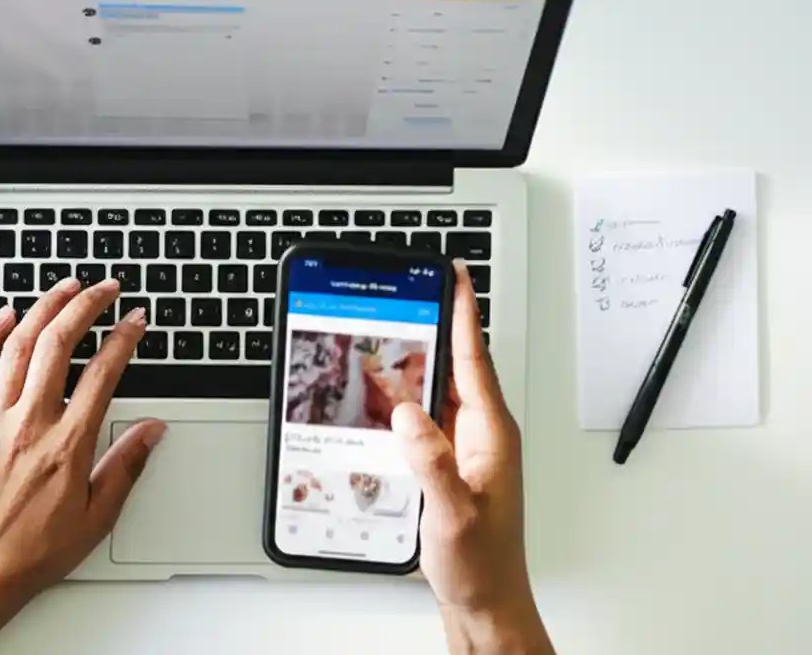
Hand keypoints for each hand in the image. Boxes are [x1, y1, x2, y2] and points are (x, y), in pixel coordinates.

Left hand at [0, 278, 165, 654]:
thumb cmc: (33, 550)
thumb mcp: (96, 516)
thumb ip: (126, 466)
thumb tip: (152, 430)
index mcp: (66, 446)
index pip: (102, 374)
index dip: (123, 339)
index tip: (135, 322)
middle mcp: (29, 424)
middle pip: (59, 344)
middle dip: (86, 306)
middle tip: (105, 289)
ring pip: (18, 346)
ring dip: (44, 308)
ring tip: (65, 288)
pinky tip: (6, 316)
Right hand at [392, 261, 553, 654]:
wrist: (487, 602)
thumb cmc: (482, 564)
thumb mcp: (454, 511)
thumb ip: (431, 460)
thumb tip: (409, 414)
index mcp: (492, 434)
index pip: (474, 358)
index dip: (462, 312)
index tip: (455, 274)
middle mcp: (483, 434)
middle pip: (456, 364)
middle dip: (434, 325)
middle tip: (412, 291)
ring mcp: (468, 448)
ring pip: (440, 390)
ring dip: (416, 365)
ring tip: (388, 337)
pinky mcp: (452, 464)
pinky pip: (429, 418)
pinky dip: (407, 402)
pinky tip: (385, 400)